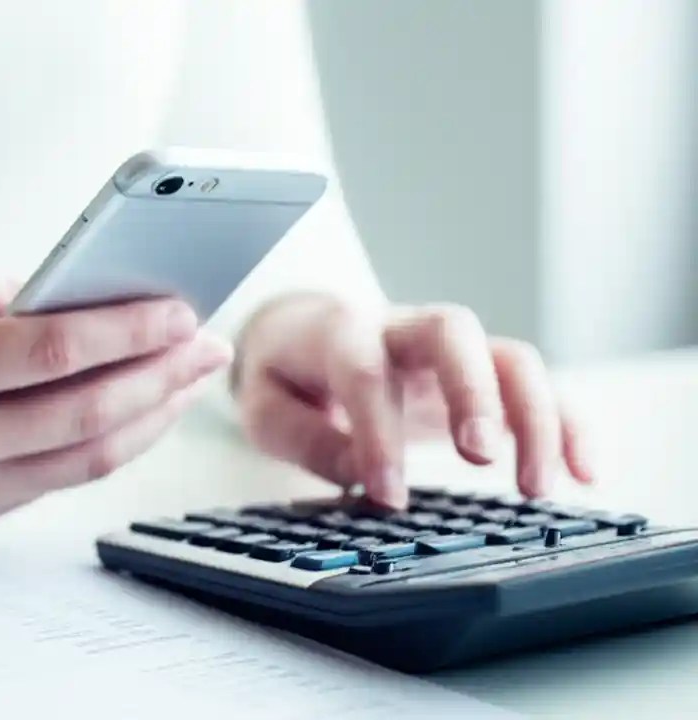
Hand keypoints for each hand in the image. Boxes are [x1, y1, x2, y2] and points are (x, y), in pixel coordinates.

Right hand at [0, 247, 230, 527]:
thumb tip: (41, 292)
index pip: (51, 350)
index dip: (127, 329)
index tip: (177, 308)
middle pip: (86, 410)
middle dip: (161, 375)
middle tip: (206, 343)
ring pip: (82, 458)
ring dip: (149, 419)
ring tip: (188, 382)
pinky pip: (53, 481)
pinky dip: (104, 449)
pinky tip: (134, 416)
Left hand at [232, 292, 593, 507]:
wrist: (303, 333)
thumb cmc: (287, 375)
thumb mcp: (265, 408)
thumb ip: (304, 438)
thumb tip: (360, 472)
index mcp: (340, 332)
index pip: (364, 369)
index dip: (378, 430)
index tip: (388, 495)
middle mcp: (403, 328)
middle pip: (454, 332)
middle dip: (473, 391)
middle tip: (482, 457)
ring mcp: (449, 349)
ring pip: (507, 357)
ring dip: (532, 417)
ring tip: (535, 488)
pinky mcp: (481, 373)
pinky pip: (536, 387)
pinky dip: (566, 424)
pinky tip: (583, 472)